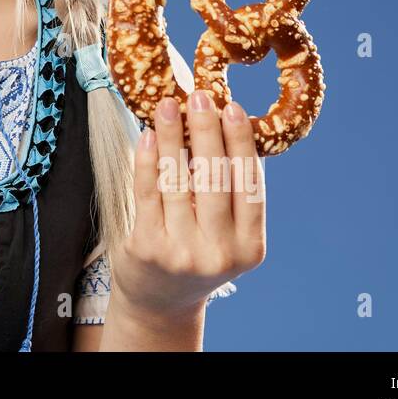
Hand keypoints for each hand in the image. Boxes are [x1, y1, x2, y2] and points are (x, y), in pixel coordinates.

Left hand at [107, 89, 266, 321]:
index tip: (233, 107)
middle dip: (207, 131)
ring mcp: (183, 252)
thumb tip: (223, 123)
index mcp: (250, 247)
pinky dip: (149, 158)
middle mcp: (220, 253)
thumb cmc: (196, 253)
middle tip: (200, 97)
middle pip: (215, 177)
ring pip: (179, 179)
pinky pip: (148, 191)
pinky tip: (149, 134)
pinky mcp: (148, 248)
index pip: (249, 185)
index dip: (241, 143)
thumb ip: (229, 193)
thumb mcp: (226, 234)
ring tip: (168, 105)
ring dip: (173, 135)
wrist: (160, 302)